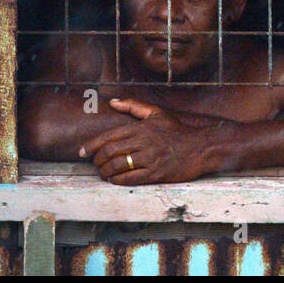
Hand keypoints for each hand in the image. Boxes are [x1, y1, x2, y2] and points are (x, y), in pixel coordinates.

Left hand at [79, 98, 212, 184]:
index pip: (108, 137)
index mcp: (140, 128)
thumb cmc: (177, 131)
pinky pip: (130, 178)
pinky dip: (118, 181)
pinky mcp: (156, 174)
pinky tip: (114, 180)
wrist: (201, 147)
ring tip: (103, 173)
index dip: (92, 145)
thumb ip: (133, 106)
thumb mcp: (157, 113)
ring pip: (118, 166)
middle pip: (110, 152)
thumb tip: (112, 101)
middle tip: (94, 164)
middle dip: (97, 160)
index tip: (82, 152)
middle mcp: (143, 143)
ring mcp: (149, 159)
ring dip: (105, 172)